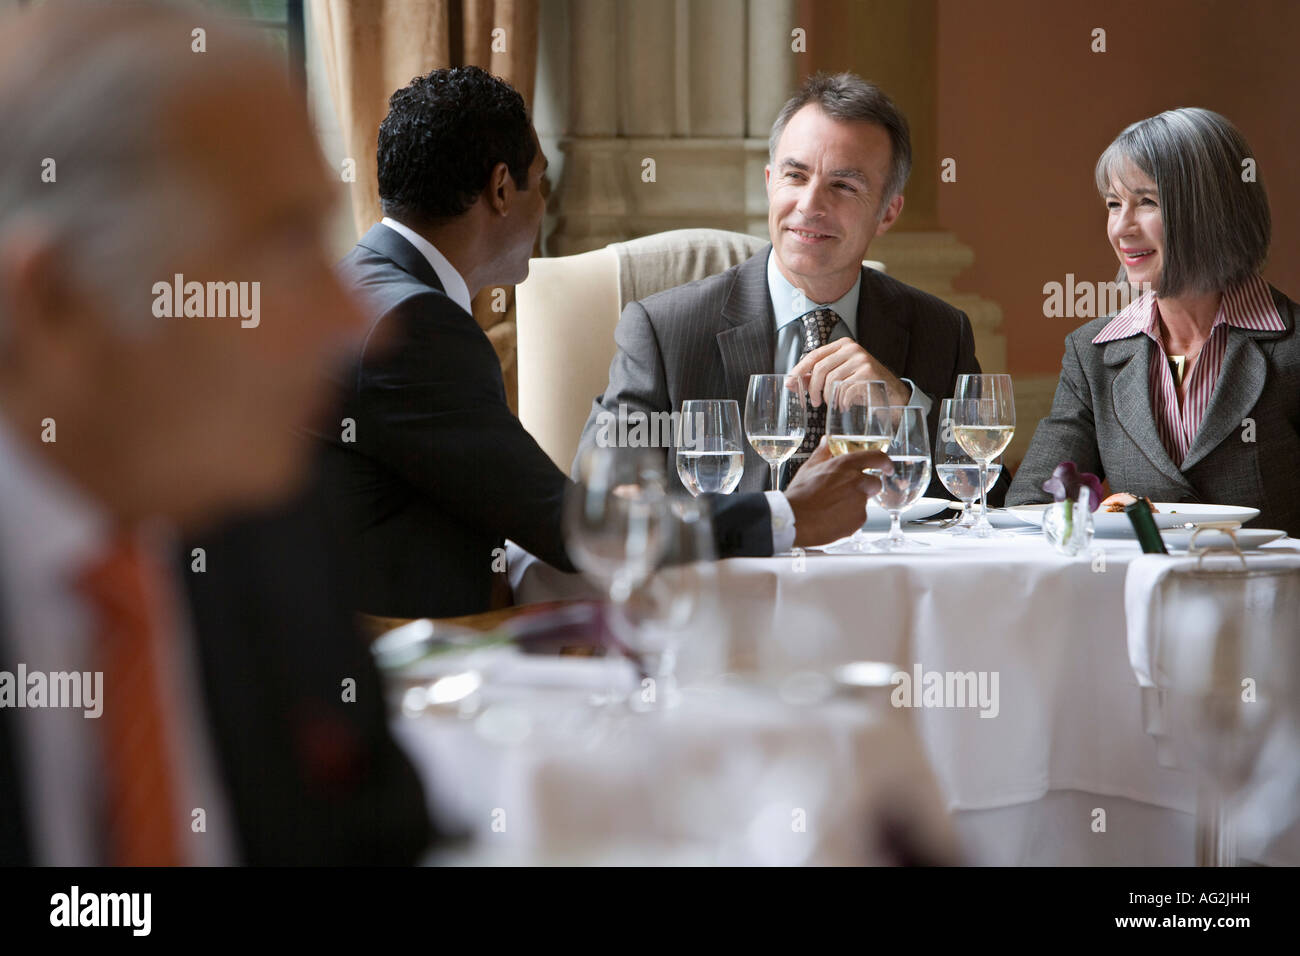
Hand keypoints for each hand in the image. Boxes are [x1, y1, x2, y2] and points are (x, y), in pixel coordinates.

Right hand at [785, 437, 891, 547]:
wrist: (795, 519)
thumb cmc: (800, 494)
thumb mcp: (809, 468)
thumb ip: (822, 453)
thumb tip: (826, 442)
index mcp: (845, 465)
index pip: (877, 457)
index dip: (886, 462)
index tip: (888, 467)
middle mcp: (857, 481)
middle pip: (875, 483)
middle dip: (867, 488)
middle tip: (849, 493)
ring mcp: (860, 502)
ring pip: (865, 502)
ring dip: (855, 504)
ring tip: (834, 508)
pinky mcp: (858, 520)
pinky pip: (859, 518)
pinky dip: (850, 519)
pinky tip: (833, 518)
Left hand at [789, 339, 908, 407]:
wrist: (891, 396)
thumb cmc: (862, 386)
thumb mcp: (838, 378)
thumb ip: (816, 377)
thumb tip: (791, 382)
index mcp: (843, 345)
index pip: (814, 355)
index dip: (799, 371)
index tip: (791, 384)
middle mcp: (852, 349)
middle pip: (820, 368)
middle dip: (813, 389)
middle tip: (814, 402)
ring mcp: (862, 360)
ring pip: (831, 380)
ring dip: (828, 397)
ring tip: (832, 404)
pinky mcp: (868, 374)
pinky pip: (844, 390)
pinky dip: (841, 402)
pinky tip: (845, 406)